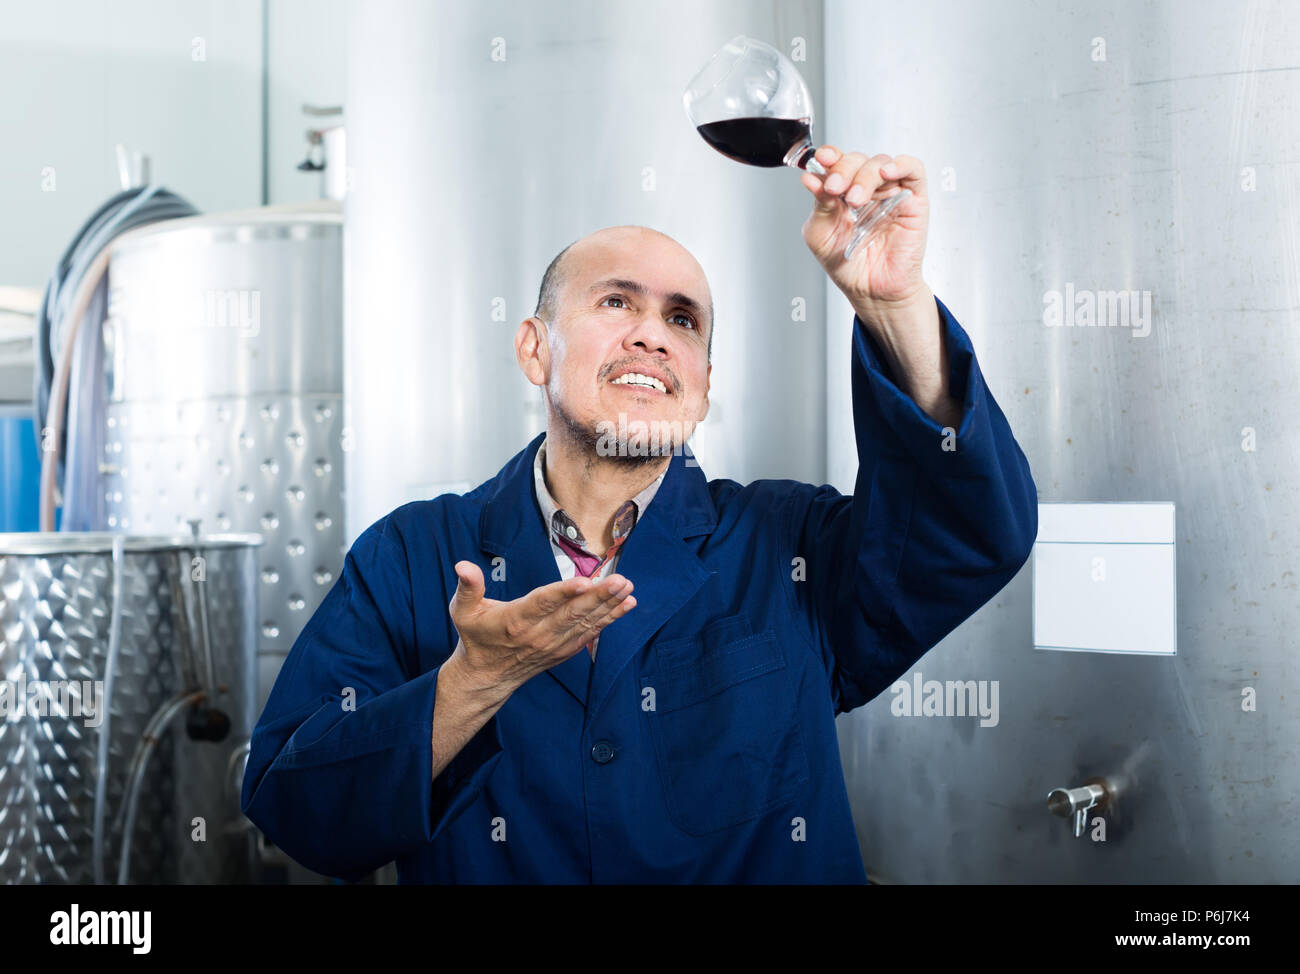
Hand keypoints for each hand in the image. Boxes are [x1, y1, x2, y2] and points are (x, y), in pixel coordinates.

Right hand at [447, 560, 635, 694]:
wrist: (486, 677)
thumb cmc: (476, 637)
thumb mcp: (462, 610)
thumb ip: (467, 587)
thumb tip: (462, 566)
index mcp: (515, 620)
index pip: (543, 604)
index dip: (564, 592)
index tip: (584, 581)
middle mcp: (538, 634)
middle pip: (572, 613)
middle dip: (598, 596)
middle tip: (619, 579)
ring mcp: (554, 644)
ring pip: (586, 623)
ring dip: (609, 606)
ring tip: (628, 589)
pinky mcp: (564, 650)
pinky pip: (590, 633)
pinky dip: (610, 620)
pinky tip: (626, 605)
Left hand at [800, 146, 929, 312]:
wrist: (871, 290)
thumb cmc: (848, 265)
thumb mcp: (821, 234)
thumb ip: (819, 204)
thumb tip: (810, 177)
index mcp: (842, 193)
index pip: (837, 163)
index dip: (830, 156)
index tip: (821, 158)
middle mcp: (866, 189)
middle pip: (857, 160)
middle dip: (843, 170)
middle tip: (835, 188)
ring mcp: (890, 192)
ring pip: (880, 163)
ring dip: (864, 176)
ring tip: (854, 200)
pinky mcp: (913, 199)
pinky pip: (913, 170)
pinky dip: (900, 165)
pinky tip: (886, 173)